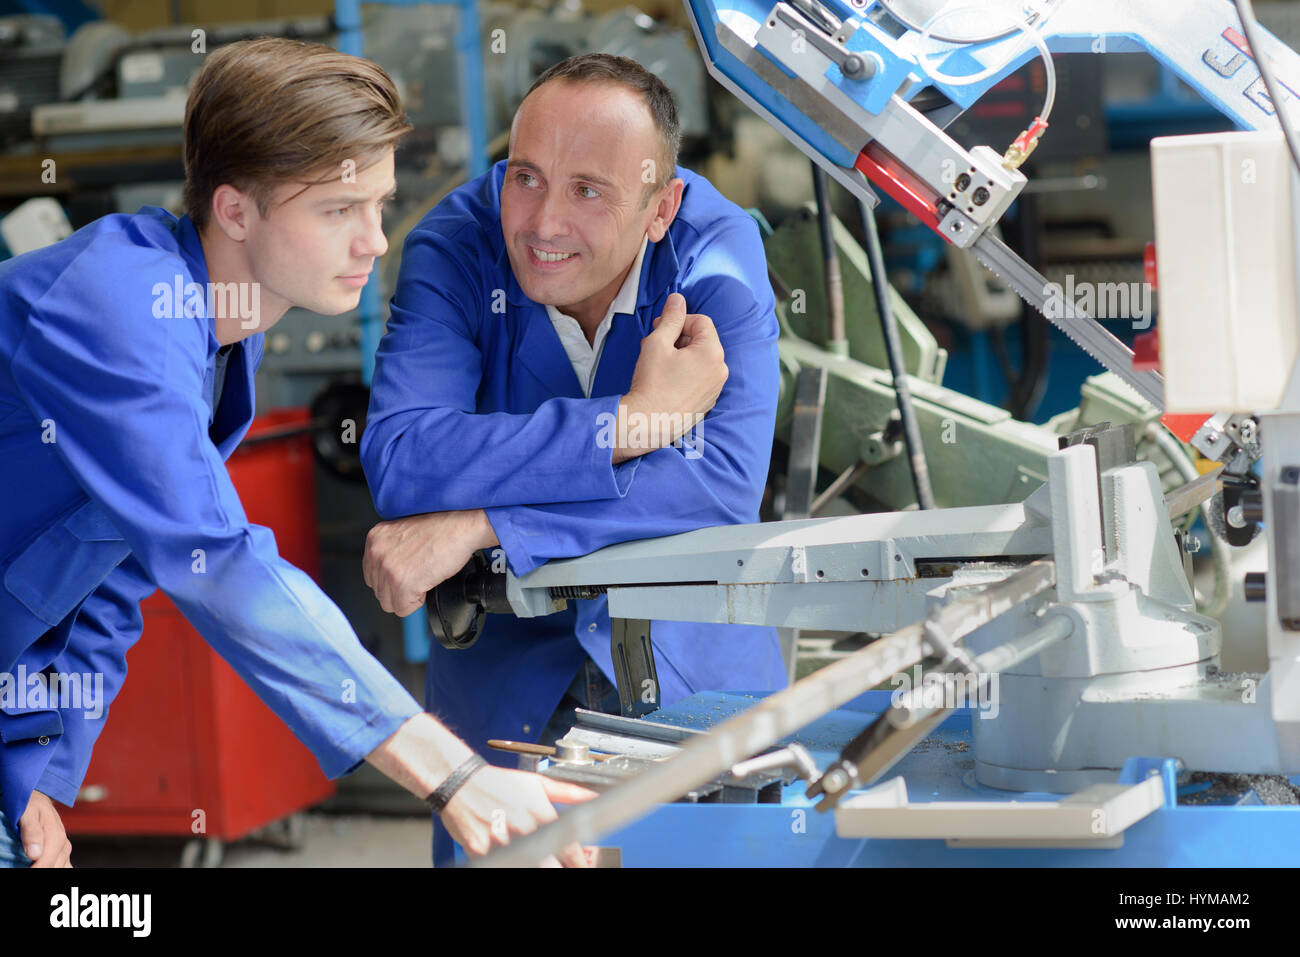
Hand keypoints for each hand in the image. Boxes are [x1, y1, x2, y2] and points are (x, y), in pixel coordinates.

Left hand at [18, 790, 71, 867]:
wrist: (38, 801)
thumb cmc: (31, 805)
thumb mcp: (27, 812)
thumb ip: (32, 831)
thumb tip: (34, 854)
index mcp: (56, 837)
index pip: (45, 864)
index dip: (33, 870)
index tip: (19, 870)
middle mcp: (64, 845)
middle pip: (53, 868)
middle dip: (38, 869)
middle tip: (22, 864)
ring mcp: (65, 850)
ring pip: (60, 868)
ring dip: (47, 868)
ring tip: (31, 864)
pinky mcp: (63, 854)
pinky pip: (63, 866)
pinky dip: (54, 867)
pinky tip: (43, 865)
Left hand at [363, 509, 498, 616]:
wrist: (460, 527)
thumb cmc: (441, 529)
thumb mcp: (404, 533)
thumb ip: (390, 551)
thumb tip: (388, 572)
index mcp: (375, 539)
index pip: (371, 576)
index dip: (392, 579)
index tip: (407, 572)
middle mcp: (376, 553)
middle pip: (379, 592)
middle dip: (399, 589)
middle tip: (418, 574)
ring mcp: (388, 569)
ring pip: (389, 603)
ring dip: (408, 596)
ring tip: (423, 577)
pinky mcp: (402, 584)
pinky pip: (403, 609)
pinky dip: (418, 602)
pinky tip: (427, 583)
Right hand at [364, 714, 596, 866]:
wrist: (460, 783)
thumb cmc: (499, 784)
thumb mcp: (537, 783)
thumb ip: (568, 793)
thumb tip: (593, 797)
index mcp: (540, 814)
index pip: (570, 849)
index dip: (580, 862)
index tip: (582, 863)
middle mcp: (524, 829)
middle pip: (552, 866)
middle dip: (559, 868)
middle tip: (557, 864)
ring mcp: (502, 842)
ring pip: (528, 866)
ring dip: (535, 865)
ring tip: (536, 859)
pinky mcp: (481, 852)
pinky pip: (502, 863)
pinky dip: (509, 862)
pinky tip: (515, 858)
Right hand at [615, 293, 726, 462]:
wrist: (648, 423)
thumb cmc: (652, 383)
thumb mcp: (657, 343)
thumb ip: (670, 318)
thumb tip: (678, 299)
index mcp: (712, 353)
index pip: (702, 321)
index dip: (679, 321)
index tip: (659, 329)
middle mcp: (720, 370)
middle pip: (703, 340)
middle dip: (680, 338)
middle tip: (656, 345)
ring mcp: (716, 388)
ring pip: (701, 360)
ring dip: (683, 355)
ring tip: (659, 364)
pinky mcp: (708, 402)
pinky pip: (701, 378)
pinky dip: (687, 373)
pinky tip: (667, 381)